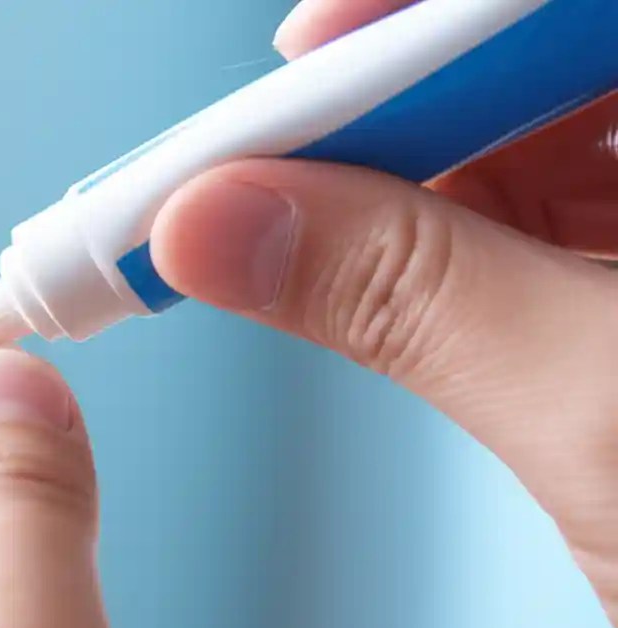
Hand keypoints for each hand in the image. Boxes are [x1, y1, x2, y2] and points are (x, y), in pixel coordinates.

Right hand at [152, 0, 617, 625]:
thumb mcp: (606, 414)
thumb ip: (408, 296)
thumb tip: (220, 224)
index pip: (575, 3)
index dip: (435, 10)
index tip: (306, 53)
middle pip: (542, 54)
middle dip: (401, 92)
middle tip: (277, 145)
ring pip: (529, 128)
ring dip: (398, 169)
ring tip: (298, 211)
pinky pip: (529, 207)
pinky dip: (429, 230)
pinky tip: (362, 255)